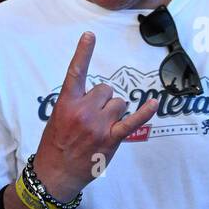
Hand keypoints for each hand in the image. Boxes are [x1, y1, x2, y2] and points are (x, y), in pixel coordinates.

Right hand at [33, 31, 158, 201]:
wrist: (55, 173)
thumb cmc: (55, 145)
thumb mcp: (57, 118)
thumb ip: (76, 103)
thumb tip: (99, 96)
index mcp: (66, 103)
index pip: (76, 73)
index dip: (83, 52)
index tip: (90, 35)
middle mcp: (83, 111)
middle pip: (106, 89)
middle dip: (103, 100)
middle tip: (92, 118)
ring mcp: (97, 125)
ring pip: (119, 103)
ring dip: (114, 113)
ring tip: (100, 129)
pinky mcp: (110, 139)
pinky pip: (132, 121)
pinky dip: (145, 112)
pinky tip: (153, 103)